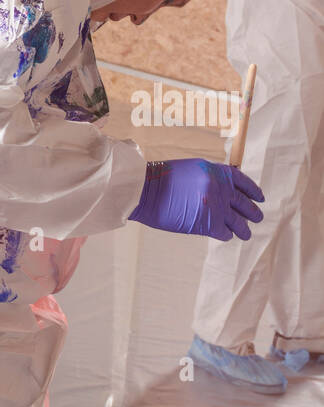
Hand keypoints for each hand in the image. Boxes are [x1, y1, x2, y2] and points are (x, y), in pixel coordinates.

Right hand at [128, 159, 263, 241]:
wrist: (146, 190)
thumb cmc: (162, 179)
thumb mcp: (192, 170)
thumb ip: (210, 178)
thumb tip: (221, 190)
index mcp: (218, 172)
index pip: (243, 182)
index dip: (254, 191)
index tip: (260, 198)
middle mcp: (221, 189)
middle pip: (244, 203)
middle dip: (253, 212)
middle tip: (258, 217)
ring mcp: (216, 207)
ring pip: (238, 222)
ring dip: (244, 229)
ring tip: (246, 234)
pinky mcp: (207, 224)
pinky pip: (224, 232)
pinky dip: (227, 235)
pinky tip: (226, 236)